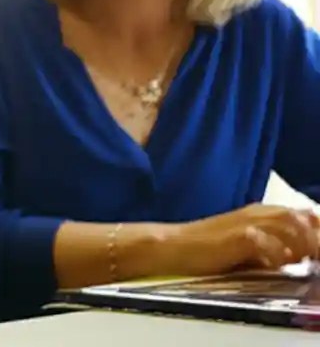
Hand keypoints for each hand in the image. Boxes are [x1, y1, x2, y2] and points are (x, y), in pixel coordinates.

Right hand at [169, 204, 319, 274]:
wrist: (173, 246)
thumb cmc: (206, 249)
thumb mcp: (245, 244)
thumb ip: (272, 246)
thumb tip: (298, 256)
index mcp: (260, 213)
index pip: (303, 215)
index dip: (317, 230)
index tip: (317, 250)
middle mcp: (257, 213)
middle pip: (302, 218)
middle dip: (314, 239)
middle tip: (312, 259)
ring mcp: (248, 222)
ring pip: (291, 226)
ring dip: (301, 245)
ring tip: (296, 262)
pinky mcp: (239, 236)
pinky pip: (271, 244)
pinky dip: (277, 257)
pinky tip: (271, 266)